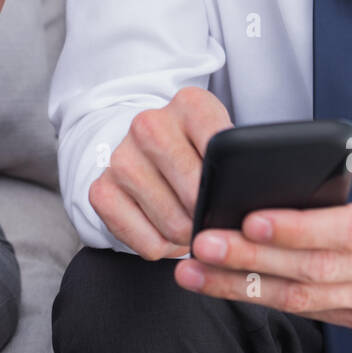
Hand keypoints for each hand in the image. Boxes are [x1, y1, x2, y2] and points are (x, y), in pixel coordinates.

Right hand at [90, 86, 232, 257]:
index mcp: (189, 104)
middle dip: (210, 217)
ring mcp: (121, 158)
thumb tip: (251, 201)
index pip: (222, 148)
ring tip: (190, 221)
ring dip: (188, 236)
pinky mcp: (101, 190)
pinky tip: (164, 227)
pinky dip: (163, 247)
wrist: (141, 146)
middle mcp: (149, 125)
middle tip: (215, 219)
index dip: (232, 185)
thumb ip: (237, 161)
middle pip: (195, 194)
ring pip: (173, 225)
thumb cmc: (194, 149)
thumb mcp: (221, 140)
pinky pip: (148, 243)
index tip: (237, 198)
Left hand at [175, 76, 351, 327]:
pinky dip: (255, 296)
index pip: (348, 233)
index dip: (298, 230)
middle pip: (313, 271)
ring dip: (241, 286)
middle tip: (203, 241)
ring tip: (192, 269)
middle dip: (253, 259)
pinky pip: (299, 309)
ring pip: (300, 298)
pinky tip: (214, 282)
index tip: (250, 218)